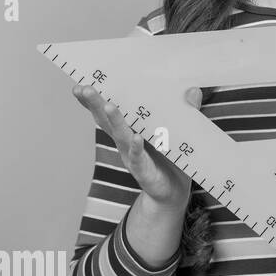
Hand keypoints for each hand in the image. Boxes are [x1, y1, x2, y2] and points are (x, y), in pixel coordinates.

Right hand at [72, 84, 202, 207]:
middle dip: (95, 105)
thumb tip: (194, 90)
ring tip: (108, 105)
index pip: (109, 113)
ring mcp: (132, 157)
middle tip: (84, 89)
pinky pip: (139, 158)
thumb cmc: (170, 159)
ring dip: (115, 121)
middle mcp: (126, 143)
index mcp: (129, 131)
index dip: (94, 100)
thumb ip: (184, 111)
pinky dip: (137, 148)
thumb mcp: (179, 132)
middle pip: (108, 121)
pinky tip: (136, 138)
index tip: (80, 84)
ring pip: (121, 137)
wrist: (173, 192)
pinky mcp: (144, 171)